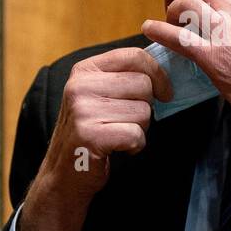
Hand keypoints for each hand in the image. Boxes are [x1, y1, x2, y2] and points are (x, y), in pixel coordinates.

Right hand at [20, 47, 172, 230]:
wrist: (64, 174)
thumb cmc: (91, 131)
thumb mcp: (99, 94)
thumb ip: (123, 76)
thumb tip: (165, 67)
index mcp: (84, 70)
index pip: (134, 56)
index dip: (158, 73)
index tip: (164, 92)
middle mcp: (80, 86)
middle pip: (144, 84)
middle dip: (146, 107)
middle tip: (127, 121)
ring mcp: (83, 110)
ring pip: (143, 111)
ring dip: (139, 128)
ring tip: (118, 135)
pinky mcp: (90, 135)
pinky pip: (136, 135)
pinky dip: (135, 146)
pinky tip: (118, 148)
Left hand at [140, 0, 230, 154]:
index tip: (208, 7)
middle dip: (192, 1)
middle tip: (186, 17)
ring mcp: (229, 35)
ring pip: (190, 5)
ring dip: (175, 12)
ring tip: (171, 24)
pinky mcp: (215, 59)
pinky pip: (179, 38)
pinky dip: (159, 31)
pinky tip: (149, 30)